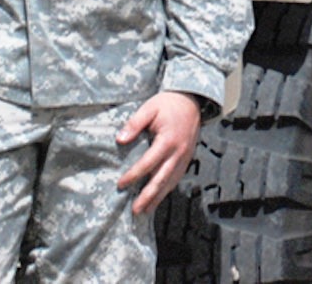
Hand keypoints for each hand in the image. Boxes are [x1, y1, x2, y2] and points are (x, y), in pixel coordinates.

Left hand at [115, 90, 203, 213]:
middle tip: (135, 210)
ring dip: (158, 198)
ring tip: (145, 210)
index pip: (148, 163)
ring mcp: (185, 157)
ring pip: (171, 182)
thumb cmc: (169, 104)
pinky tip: (158, 197)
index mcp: (168, 140)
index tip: (121, 184)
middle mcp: (178, 153)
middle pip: (161, 179)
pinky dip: (167, 190)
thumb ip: (134, 124)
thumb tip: (120, 139)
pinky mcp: (187, 159)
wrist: (192, 100)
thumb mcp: (149, 108)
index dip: (134, 175)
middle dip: (148, 196)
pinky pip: (176, 178)